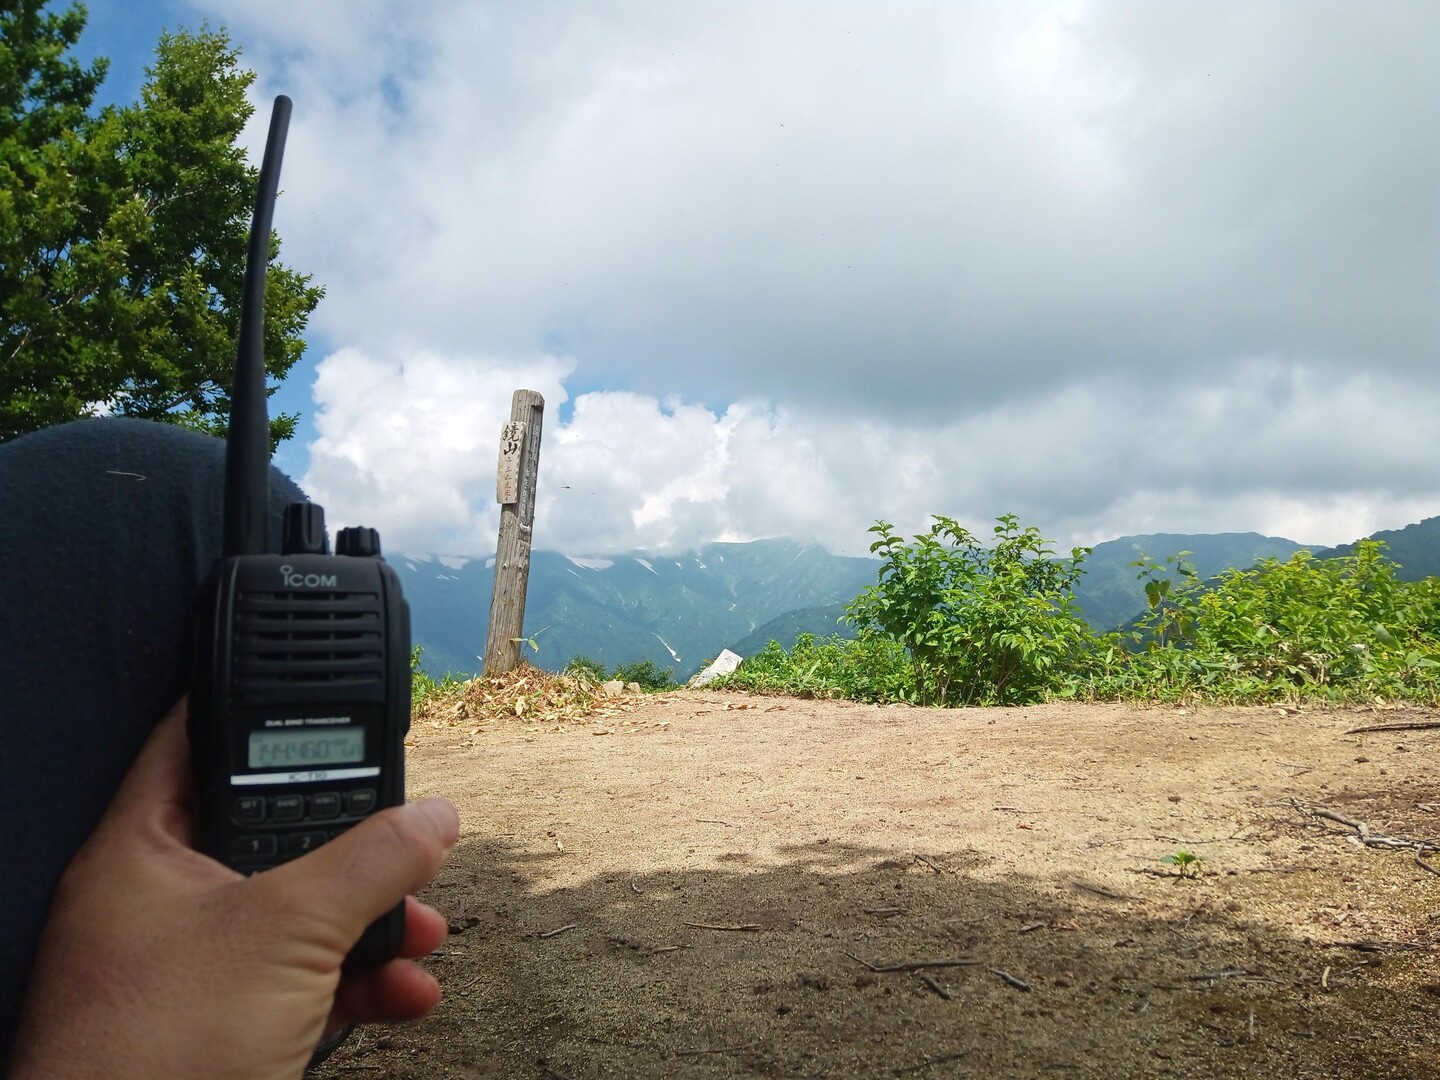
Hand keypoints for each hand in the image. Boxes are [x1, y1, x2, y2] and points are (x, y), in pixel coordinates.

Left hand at [9, 699, 458, 1078]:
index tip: (327, 700)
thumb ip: (369, 861)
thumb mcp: (287, 931)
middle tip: (404, 841)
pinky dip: (357, 982)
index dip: (261, 716)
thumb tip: (433, 815)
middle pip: (272, 836)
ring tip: (420, 928)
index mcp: (142, 852)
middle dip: (354, 847)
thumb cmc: (157, 1054)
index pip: (196, 743)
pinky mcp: (220, 1027)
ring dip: (370, 922)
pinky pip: (302, 982)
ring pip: (297, 916)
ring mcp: (191, 969)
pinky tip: (402, 991)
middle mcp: (162, 901)